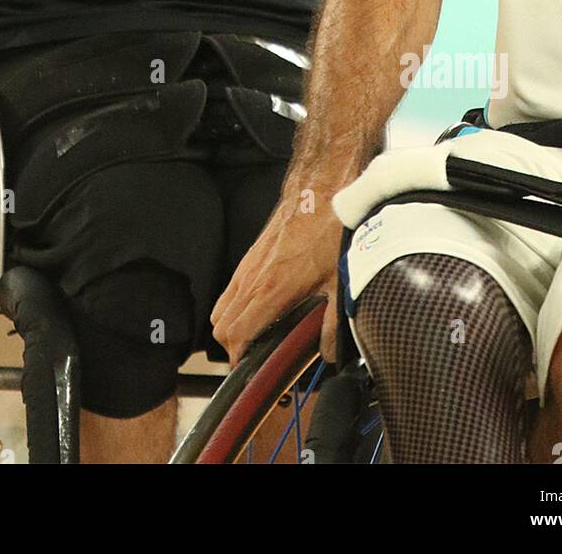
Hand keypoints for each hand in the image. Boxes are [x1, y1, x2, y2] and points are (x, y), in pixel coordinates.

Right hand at [212, 202, 343, 364]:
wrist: (318, 191)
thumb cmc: (329, 231)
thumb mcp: (341, 283)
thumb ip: (332, 324)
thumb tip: (326, 353)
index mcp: (271, 290)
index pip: (235, 334)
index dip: (240, 359)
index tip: (252, 370)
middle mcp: (251, 279)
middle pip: (221, 326)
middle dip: (233, 347)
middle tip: (257, 357)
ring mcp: (247, 266)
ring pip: (222, 307)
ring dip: (233, 326)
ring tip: (259, 335)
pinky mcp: (250, 256)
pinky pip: (231, 289)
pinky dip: (237, 305)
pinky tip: (263, 306)